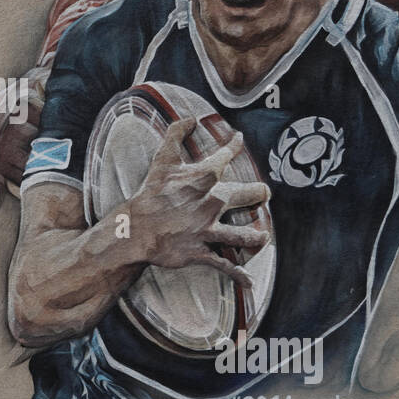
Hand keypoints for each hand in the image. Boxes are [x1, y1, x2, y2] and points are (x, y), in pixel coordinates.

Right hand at [126, 115, 270, 282]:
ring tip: (263, 237)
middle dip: (260, 194)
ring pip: (243, 235)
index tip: (239, 139)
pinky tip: (249, 281)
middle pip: (248, 195)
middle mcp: (212, 202)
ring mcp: (208, 228)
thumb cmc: (148, 194)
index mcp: (204, 178)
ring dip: (256, 237)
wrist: (134, 229)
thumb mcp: (161, 161)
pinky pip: (225, 265)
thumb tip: (189, 117)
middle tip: (264, 194)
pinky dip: (238, 275)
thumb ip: (175, 135)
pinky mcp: (202, 251)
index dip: (235, 145)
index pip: (227, 156)